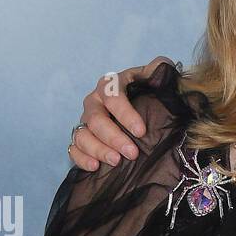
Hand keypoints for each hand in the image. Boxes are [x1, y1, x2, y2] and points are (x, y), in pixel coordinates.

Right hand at [67, 56, 174, 170]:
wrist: (141, 111)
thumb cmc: (148, 94)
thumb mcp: (154, 79)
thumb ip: (158, 71)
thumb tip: (161, 68)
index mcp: (111, 86)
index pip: (112, 96)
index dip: (125, 114)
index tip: (141, 131)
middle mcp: (95, 102)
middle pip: (96, 119)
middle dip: (113, 137)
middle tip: (132, 154)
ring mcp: (86, 121)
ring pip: (82, 135)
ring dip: (98, 150)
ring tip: (115, 162)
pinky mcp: (82, 138)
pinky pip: (74, 149)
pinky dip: (82, 158)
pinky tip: (96, 167)